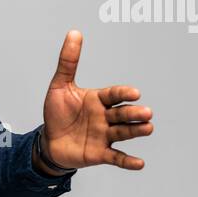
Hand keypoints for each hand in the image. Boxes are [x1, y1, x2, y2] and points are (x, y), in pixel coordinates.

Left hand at [40, 30, 152, 170]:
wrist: (48, 142)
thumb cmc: (57, 113)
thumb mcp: (59, 86)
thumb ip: (68, 62)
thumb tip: (74, 32)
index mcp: (98, 100)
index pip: (114, 95)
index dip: (123, 94)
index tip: (134, 93)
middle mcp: (105, 117)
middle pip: (122, 114)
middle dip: (134, 113)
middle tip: (146, 112)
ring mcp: (104, 136)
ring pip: (123, 133)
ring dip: (136, 131)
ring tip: (148, 128)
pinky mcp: (100, 154)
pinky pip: (116, 157)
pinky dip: (127, 161)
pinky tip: (139, 163)